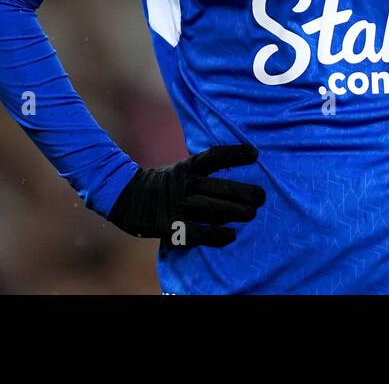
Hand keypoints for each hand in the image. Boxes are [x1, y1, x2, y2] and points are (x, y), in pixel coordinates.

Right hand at [107, 144, 265, 248]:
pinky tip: (231, 235)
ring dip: (235, 213)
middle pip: (219, 187)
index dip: (234, 154)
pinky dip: (216, 235)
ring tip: (252, 214)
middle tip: (262, 196)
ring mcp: (176, 206)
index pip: (213, 157)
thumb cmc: (162, 184)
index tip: (255, 153)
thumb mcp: (179, 170)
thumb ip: (201, 173)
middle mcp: (183, 185)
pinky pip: (198, 232)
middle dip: (244, 192)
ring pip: (212, 209)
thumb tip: (234, 178)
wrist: (125, 198)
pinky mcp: (170, 226)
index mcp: (185, 168)